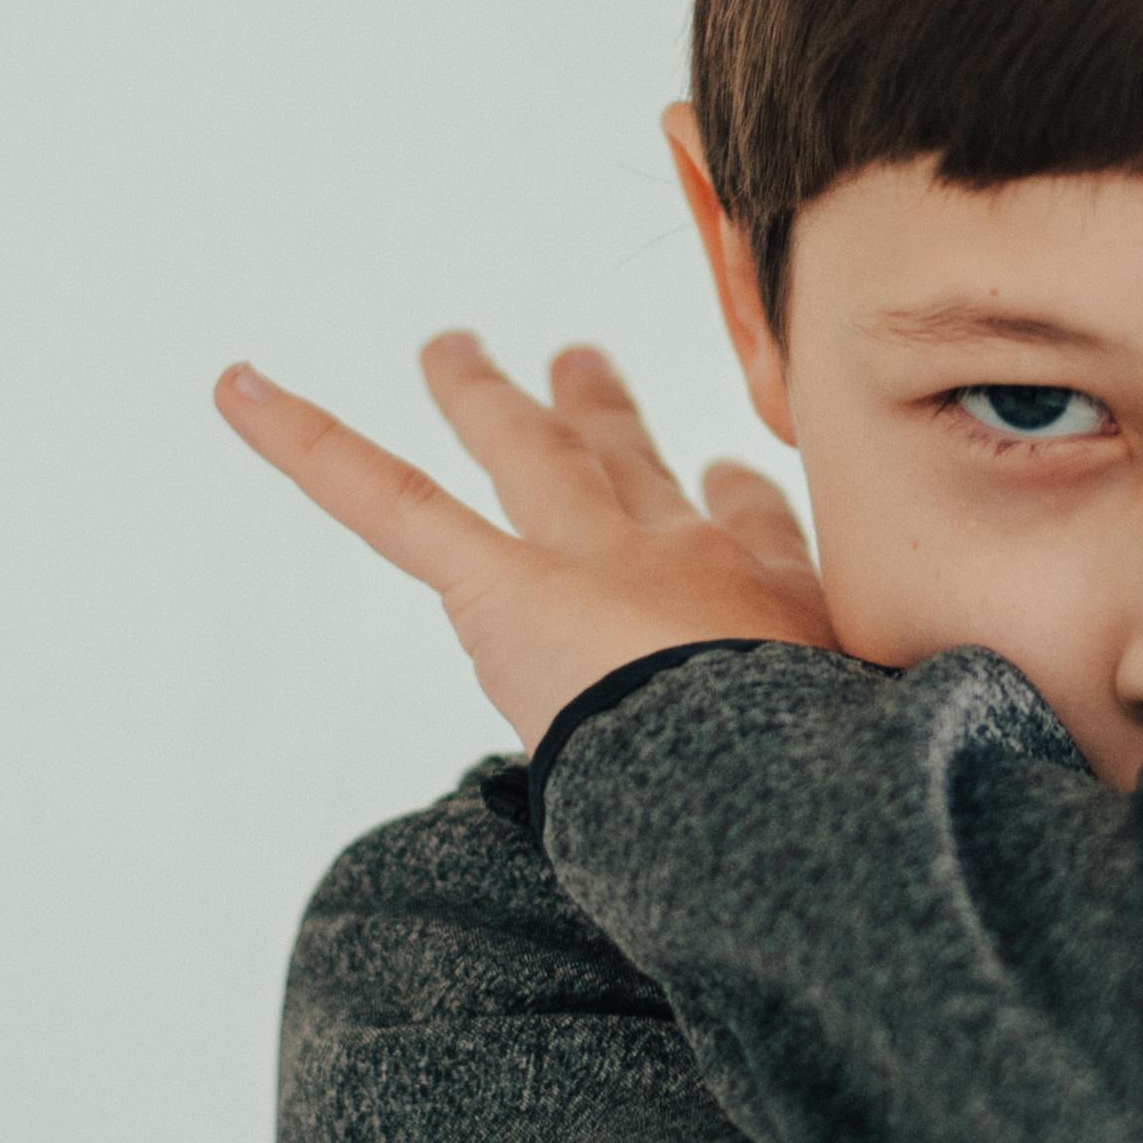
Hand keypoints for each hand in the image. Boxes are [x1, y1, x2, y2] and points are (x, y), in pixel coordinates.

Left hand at [213, 332, 836, 749]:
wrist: (776, 791)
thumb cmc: (832, 785)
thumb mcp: (876, 742)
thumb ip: (872, 739)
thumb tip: (904, 762)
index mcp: (774, 603)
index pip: (753, 533)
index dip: (736, 497)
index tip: (728, 472)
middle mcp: (685, 554)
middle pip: (634, 468)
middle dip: (603, 414)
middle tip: (579, 364)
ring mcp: (593, 559)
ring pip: (528, 452)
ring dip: (484, 396)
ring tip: (447, 351)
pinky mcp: (504, 590)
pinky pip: (394, 503)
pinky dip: (309, 443)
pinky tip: (238, 390)